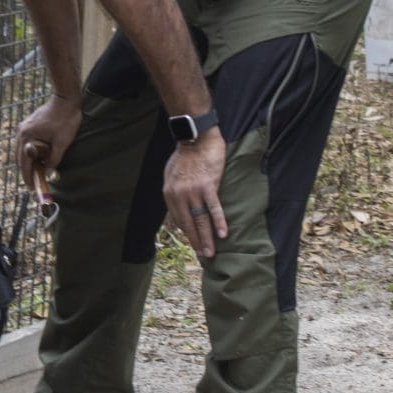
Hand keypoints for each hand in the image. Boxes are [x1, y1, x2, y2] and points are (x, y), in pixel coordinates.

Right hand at [15, 92, 82, 177]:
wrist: (65, 99)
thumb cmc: (66, 119)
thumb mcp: (62, 142)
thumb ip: (54, 159)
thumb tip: (47, 173)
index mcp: (27, 136)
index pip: (24, 163)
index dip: (28, 177)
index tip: (32, 188)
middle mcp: (21, 132)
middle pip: (19, 158)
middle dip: (26, 171)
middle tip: (34, 183)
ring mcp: (23, 128)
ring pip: (20, 151)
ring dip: (27, 162)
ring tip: (36, 172)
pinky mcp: (27, 125)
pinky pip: (24, 143)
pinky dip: (28, 152)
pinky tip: (37, 157)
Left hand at [163, 131, 226, 259]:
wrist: (196, 138)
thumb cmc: (184, 155)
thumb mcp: (170, 174)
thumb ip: (174, 192)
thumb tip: (180, 207)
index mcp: (169, 193)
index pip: (178, 219)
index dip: (187, 232)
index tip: (194, 242)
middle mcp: (179, 195)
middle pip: (189, 223)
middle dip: (196, 241)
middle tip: (204, 255)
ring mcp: (194, 192)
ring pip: (201, 220)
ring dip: (206, 238)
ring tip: (211, 252)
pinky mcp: (208, 186)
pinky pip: (214, 208)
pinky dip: (219, 222)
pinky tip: (223, 234)